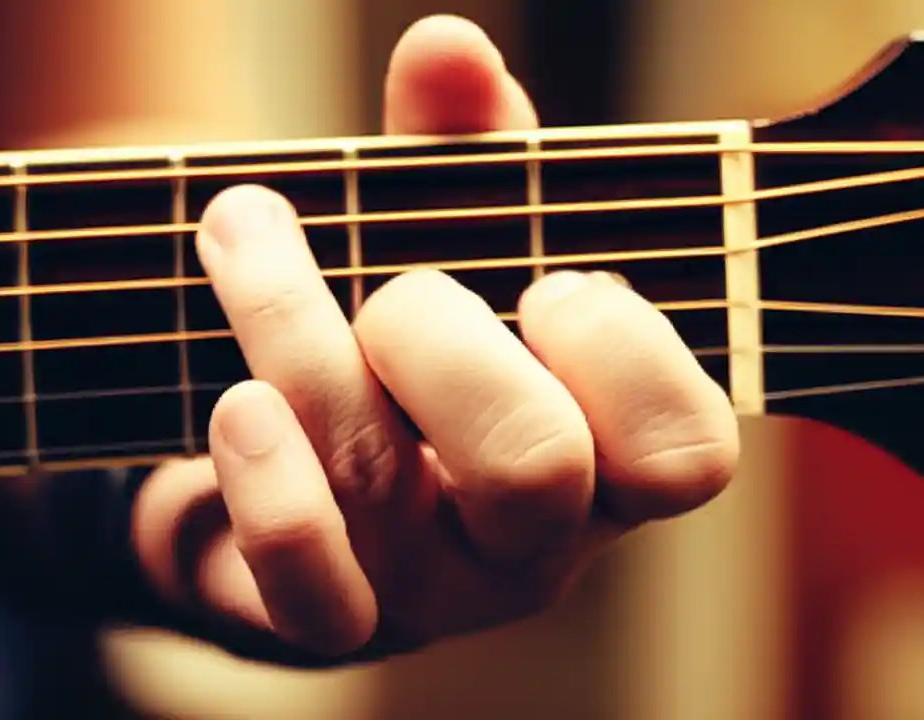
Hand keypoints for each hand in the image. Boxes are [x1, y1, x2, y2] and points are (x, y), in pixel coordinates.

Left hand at [130, 15, 738, 661]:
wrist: (294, 463)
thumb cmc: (407, 343)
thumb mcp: (454, 237)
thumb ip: (467, 149)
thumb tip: (446, 48)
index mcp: (608, 454)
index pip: (684, 453)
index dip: (625, 358)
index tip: (553, 281)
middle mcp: (538, 542)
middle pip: (531, 465)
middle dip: (438, 334)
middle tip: (393, 288)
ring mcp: (434, 592)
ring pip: (383, 486)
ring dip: (296, 329)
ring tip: (245, 233)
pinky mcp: (333, 619)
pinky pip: (312, 594)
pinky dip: (271, 487)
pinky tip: (240, 403)